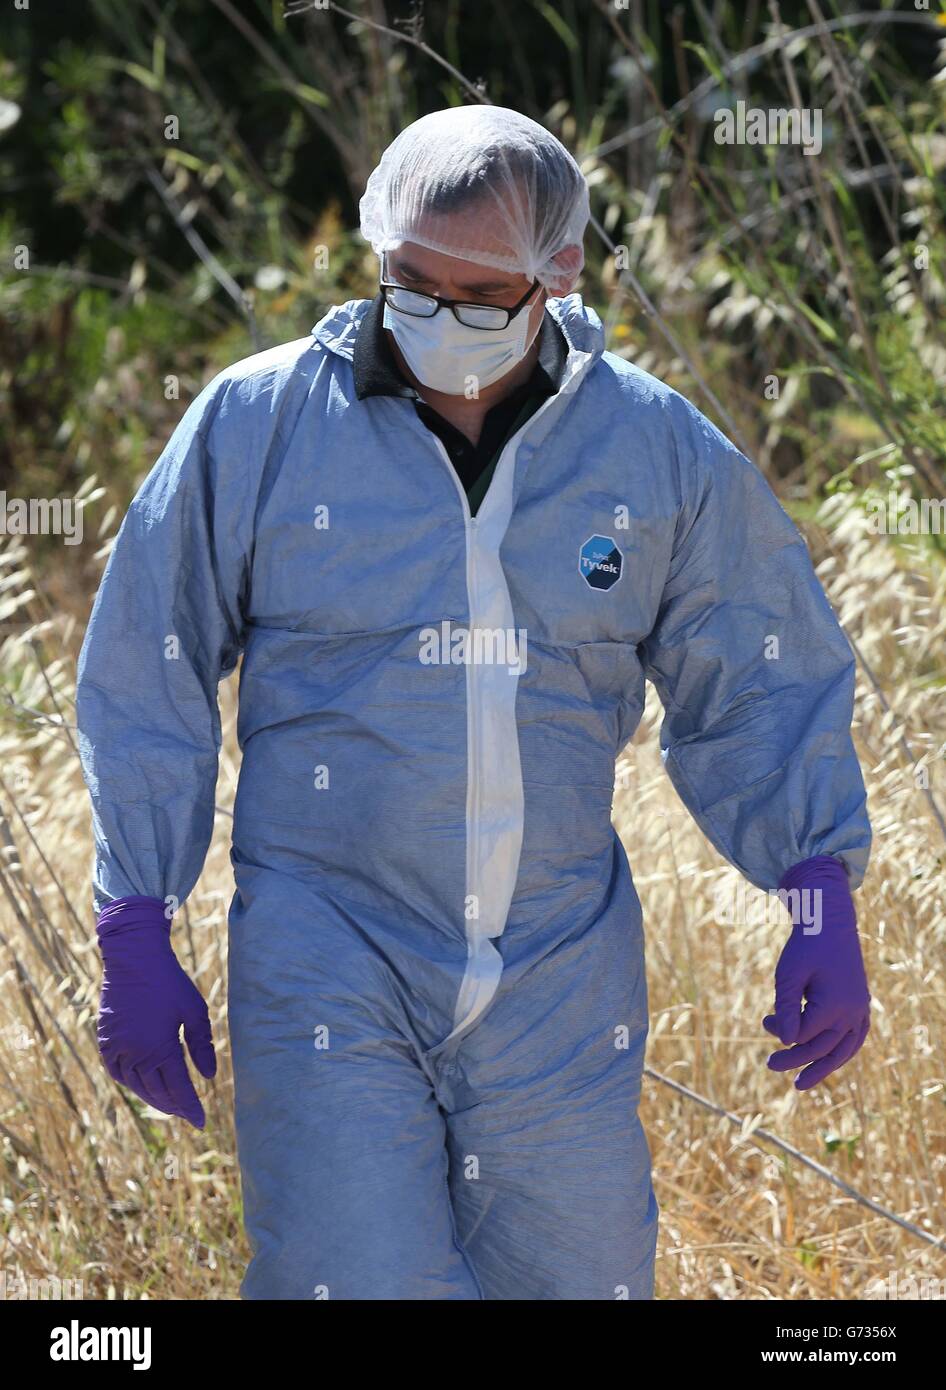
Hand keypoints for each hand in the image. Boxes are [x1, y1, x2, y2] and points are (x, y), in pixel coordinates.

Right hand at [96, 896, 216, 1127]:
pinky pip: (118, 1072)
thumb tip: (209, 1077)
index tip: (202, 1123)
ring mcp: (116, 1049)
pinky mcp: (105, 1041)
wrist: (134, 958)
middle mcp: (135, 1055)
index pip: (179, 1090)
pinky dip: (132, 1083)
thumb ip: (202, 1046)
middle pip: (158, 1092)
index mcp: (160, 1049)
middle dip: (175, 1106)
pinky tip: (143, 1085)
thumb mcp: (195, 1011)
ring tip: (170, 1105)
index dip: (191, 1108)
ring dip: (154, 1098)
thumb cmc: (170, 982)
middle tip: (189, 1115)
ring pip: (136, 1086)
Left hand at [764, 856, 870, 1090]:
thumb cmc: (805, 946)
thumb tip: (786, 1042)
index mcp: (835, 1006)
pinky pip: (855, 1038)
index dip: (781, 1032)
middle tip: (770, 1066)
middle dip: (796, 1060)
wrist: (830, 922)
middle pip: (823, 1049)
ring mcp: (861, 1010)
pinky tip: (829, 1061)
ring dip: (824, 1068)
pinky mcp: (862, 1005)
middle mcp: (853, 1012)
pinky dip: (842, 1052)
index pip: (804, 1036)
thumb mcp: (788, 975)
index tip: (765, 1020)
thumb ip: (786, 1009)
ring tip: (802, 1084)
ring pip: (844, 1050)